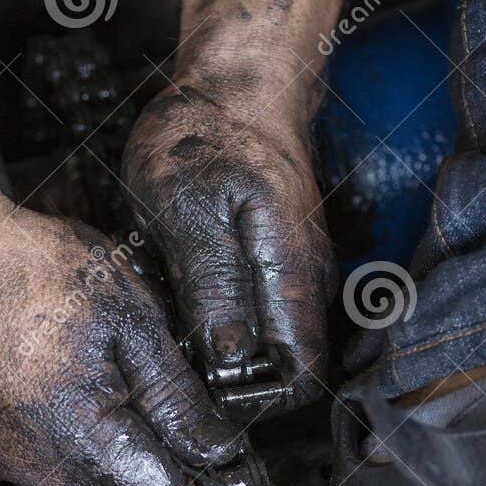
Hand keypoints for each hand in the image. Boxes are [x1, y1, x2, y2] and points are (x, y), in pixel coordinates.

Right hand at [0, 201, 235, 485]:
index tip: (215, 450)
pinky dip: (79, 453)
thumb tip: (215, 446)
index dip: (201, 483)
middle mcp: (38, 467)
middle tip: (186, 434)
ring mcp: (6, 461)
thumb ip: (177, 395)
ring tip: (132, 401)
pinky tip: (84, 395)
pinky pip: (49, 473)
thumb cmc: (28, 271)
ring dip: (121, 470)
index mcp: (80, 438)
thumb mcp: (130, 319)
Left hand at [123, 72, 336, 401]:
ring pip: (273, 344)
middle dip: (236, 381)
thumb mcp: (185, 210)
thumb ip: (211, 286)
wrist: (234, 84)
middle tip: (177, 356)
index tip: (207, 390)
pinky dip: (225, 320)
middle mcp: (309, 281)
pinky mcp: (283, 263)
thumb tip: (230, 357)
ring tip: (177, 322)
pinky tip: (186, 297)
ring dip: (227, 351)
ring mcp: (301, 272)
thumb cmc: (202, 137)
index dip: (258, 401)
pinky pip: (262, 314)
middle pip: (290, 370)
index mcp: (292, 273)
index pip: (304, 377)